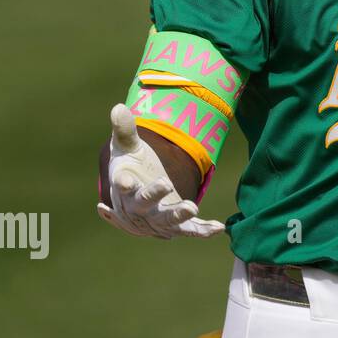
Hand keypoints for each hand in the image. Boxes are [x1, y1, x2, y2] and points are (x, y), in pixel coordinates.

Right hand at [96, 104, 224, 238]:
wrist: (138, 195)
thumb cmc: (132, 167)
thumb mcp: (127, 147)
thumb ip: (125, 130)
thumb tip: (118, 106)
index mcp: (124, 188)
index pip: (122, 186)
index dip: (123, 184)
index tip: (125, 180)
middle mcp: (138, 208)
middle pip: (144, 205)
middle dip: (153, 196)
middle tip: (165, 183)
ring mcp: (156, 218)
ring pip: (167, 221)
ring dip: (179, 215)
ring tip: (193, 206)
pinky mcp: (175, 224)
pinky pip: (189, 229)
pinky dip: (202, 230)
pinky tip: (219, 227)